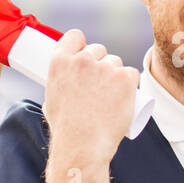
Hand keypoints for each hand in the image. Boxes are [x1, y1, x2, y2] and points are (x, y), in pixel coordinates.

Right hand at [43, 29, 138, 164]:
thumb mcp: (51, 100)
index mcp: (60, 62)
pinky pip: (132, 74)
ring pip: (116, 62)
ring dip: (116, 74)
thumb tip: (64, 82)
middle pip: (98, 49)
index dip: (82, 44)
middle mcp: (82, 60)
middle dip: (101, 62)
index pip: (75, 36)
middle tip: (101, 84)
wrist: (83, 145)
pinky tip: (125, 96)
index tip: (85, 52)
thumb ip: (59, 84)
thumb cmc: (66, 130)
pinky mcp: (124, 78)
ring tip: (110, 97)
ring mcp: (105, 68)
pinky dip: (131, 84)